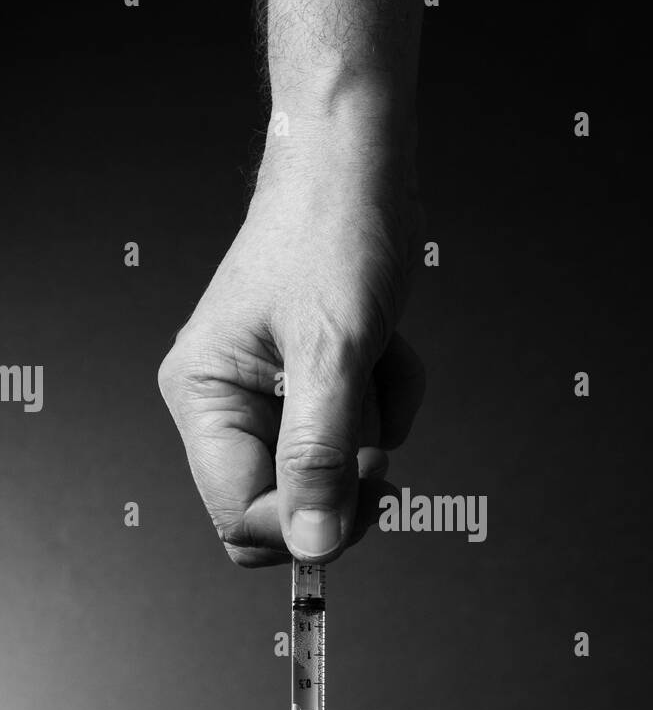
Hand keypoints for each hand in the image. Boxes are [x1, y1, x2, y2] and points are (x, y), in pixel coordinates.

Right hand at [158, 128, 424, 566]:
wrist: (361, 164)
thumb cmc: (332, 230)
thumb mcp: (332, 350)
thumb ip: (319, 455)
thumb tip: (311, 544)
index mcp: (204, 397)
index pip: (239, 514)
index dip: (303, 522)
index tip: (358, 494)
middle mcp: (230, 405)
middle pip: (289, 504)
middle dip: (345, 469)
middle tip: (371, 422)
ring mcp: (277, 397)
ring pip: (337, 469)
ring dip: (378, 420)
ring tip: (376, 352)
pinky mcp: (319, 385)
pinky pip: (364, 433)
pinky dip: (390, 395)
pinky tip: (387, 345)